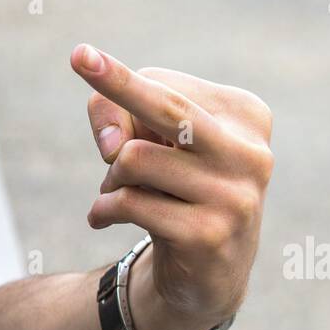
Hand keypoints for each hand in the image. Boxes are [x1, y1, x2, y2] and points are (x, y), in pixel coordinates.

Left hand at [70, 44, 272, 329]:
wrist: (212, 273)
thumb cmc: (179, 190)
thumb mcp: (154, 144)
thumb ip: (120, 117)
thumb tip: (114, 145)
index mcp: (248, 116)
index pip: (165, 85)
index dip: (120, 97)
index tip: (107, 116)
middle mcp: (251, 153)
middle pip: (168, 107)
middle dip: (116, 82)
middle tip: (78, 55)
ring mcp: (236, 197)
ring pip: (135, 158)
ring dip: (110, 177)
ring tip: (116, 192)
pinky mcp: (211, 235)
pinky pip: (131, 203)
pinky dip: (103, 207)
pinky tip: (102, 218)